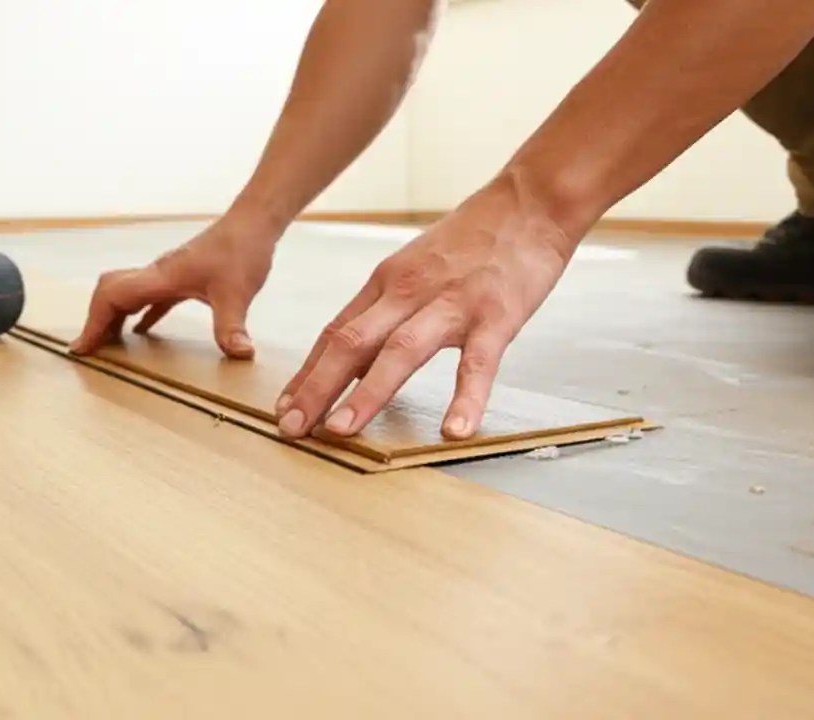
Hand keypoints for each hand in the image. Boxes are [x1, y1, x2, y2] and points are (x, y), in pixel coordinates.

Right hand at [70, 213, 280, 358]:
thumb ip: (232, 326)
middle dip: (95, 321)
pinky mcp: (181, 277)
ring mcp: (167, 275)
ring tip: (106, 345)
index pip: (112, 297)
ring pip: (126, 295)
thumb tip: (239, 354)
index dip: (93, 323)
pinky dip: (138, 315)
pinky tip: (141, 332)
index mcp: (160, 277)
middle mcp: (157, 274)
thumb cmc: (242, 249)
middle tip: (89, 351)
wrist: (253, 222)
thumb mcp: (237, 293)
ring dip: (113, 318)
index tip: (82, 348)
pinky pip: (149, 298)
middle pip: (110, 294)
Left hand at [274, 181, 578, 439]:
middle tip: (291, 429)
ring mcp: (451, 304)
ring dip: (366, 393)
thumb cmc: (472, 240)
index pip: (335, 333)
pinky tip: (454, 431)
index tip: (284, 409)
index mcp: (387, 283)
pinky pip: (478, 364)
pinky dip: (465, 398)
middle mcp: (408, 292)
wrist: (529, 201)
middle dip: (316, 388)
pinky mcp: (496, 316)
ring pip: (400, 352)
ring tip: (341, 430)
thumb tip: (353, 355)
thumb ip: (385, 309)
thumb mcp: (415, 266)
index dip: (307, 374)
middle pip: (351, 343)